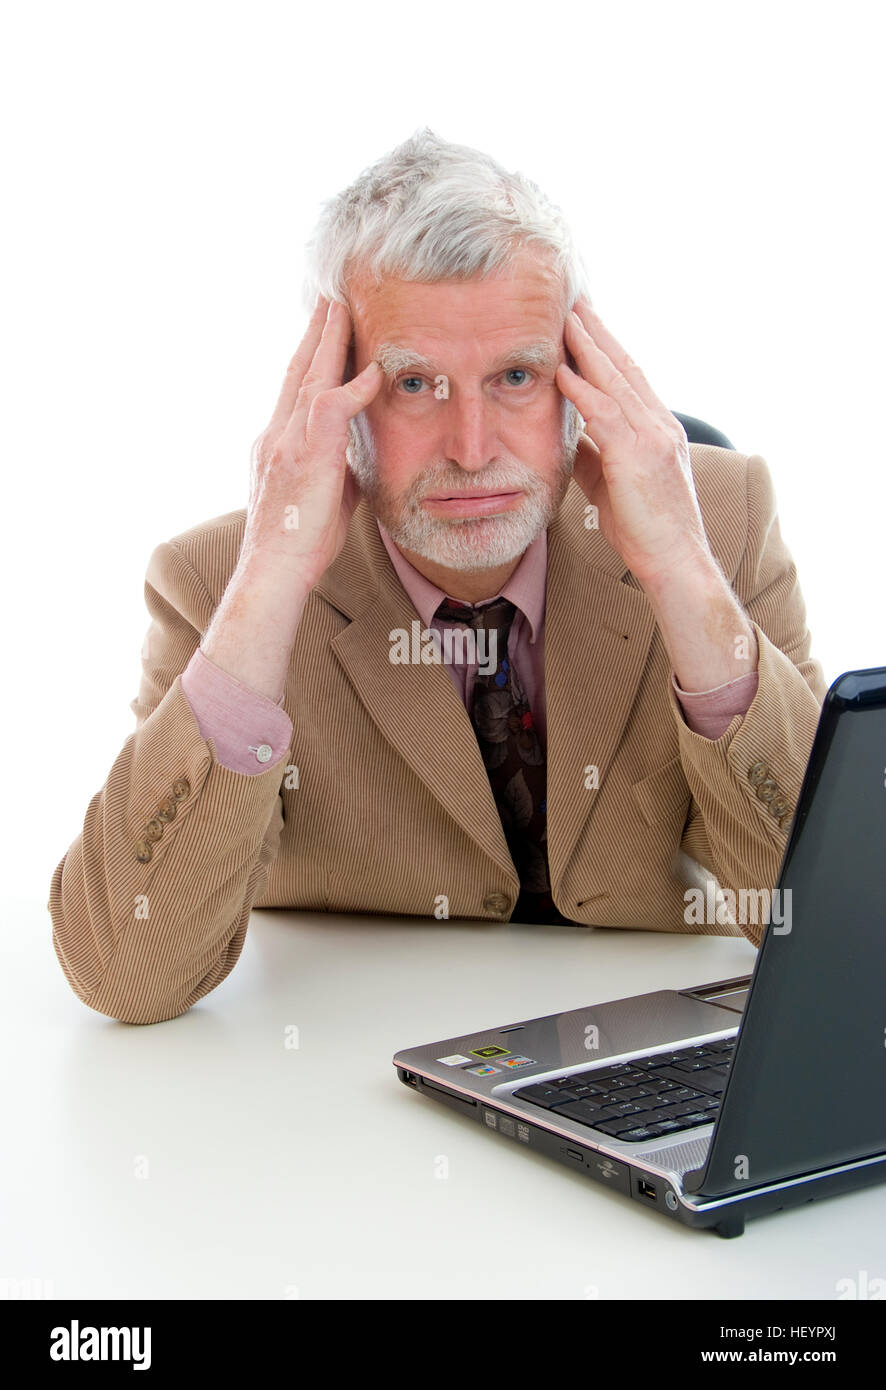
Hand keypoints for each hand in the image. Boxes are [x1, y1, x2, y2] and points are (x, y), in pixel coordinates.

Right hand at [242, 295, 382, 590]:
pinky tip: (371, 370)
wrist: (274, 571)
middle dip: (315, 333)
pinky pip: (329, 409)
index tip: (323, 330)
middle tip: (328, 297)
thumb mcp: (325, 499)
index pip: (296, 389)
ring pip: (308, 377)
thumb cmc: (299, 545)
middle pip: (297, 370)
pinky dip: (351, 388)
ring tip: (341, 306)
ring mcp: (286, 442)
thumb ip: (338, 471)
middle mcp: (276, 434)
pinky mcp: (303, 456)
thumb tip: (356, 463)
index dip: (310, 357)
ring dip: (328, 340)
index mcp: (277, 443)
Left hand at [556, 297, 710, 588]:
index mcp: (657, 429)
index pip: (629, 376)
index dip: (606, 347)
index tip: (584, 321)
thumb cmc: (645, 531)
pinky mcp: (638, 456)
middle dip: (597, 331)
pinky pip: (605, 414)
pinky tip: (562, 371)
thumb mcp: (610, 485)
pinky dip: (582, 390)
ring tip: (565, 318)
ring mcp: (653, 437)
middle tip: (574, 299)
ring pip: (615, 381)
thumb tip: (570, 438)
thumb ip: (593, 456)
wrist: (675, 562)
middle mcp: (659, 424)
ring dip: (587, 347)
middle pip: (624, 365)